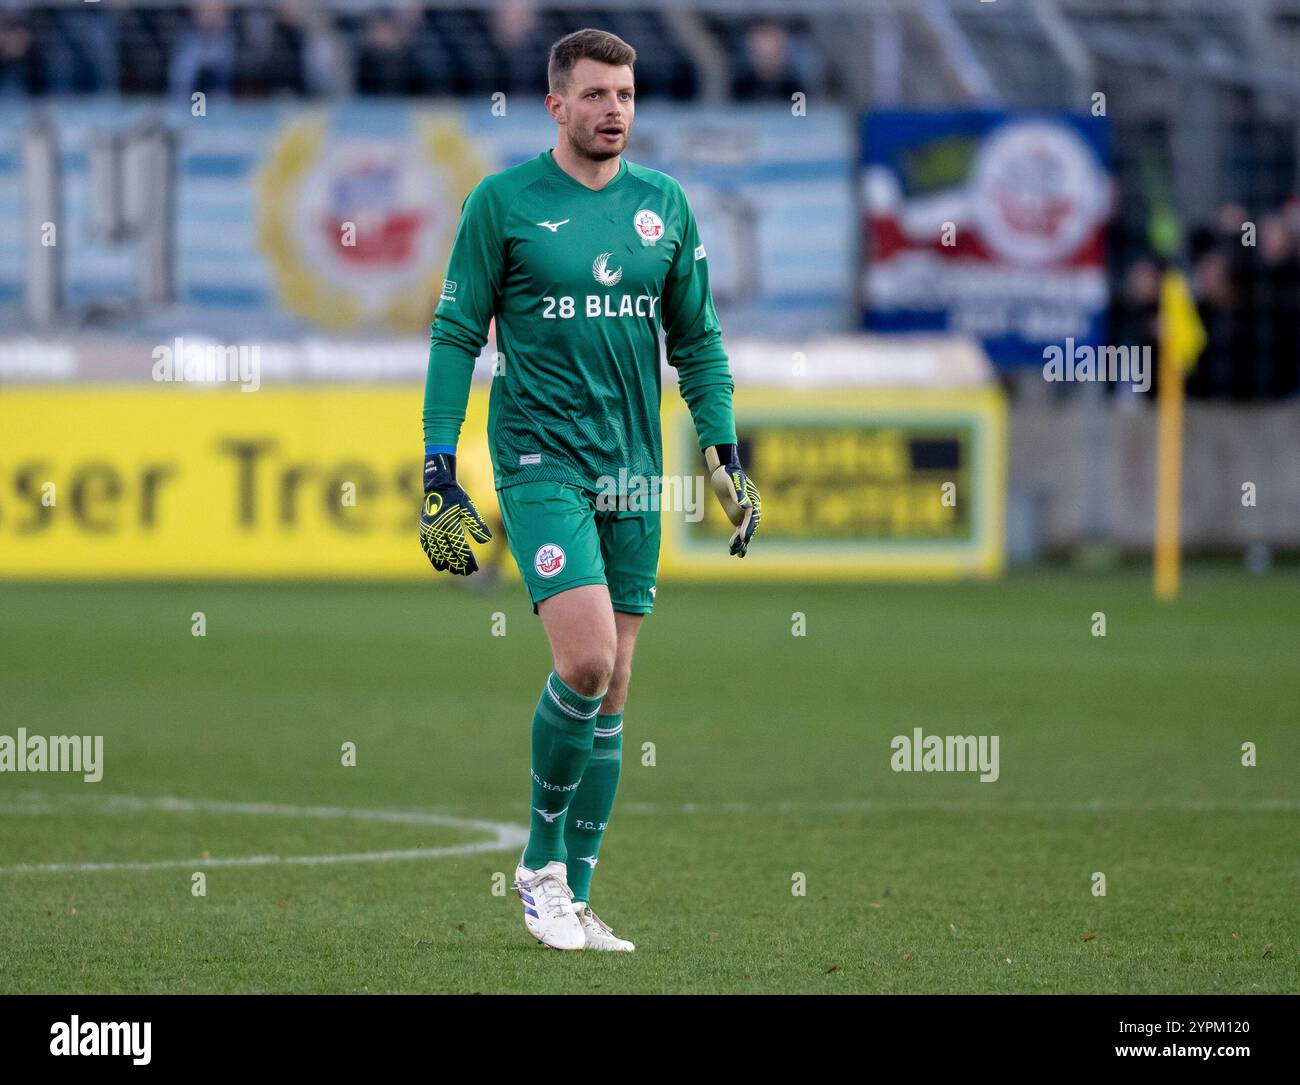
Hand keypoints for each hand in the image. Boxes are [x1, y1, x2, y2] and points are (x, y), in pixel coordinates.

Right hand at [419, 453, 491, 574]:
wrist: (438, 486)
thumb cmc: (456, 497)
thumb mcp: (469, 508)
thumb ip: (477, 524)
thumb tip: (486, 541)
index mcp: (450, 524)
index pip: (460, 547)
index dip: (468, 559)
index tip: (475, 568)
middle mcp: (437, 529)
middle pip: (449, 553)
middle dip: (458, 564)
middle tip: (467, 572)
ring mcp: (429, 531)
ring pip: (437, 553)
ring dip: (446, 564)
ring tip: (455, 572)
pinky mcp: (424, 530)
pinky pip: (428, 548)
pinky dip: (433, 557)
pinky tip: (440, 565)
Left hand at [705, 444, 760, 557]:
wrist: (722, 472)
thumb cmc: (728, 474)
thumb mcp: (732, 481)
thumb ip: (738, 493)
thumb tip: (746, 505)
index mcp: (753, 500)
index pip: (752, 517)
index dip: (749, 527)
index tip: (744, 537)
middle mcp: (752, 509)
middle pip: (750, 526)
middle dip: (744, 537)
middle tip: (738, 546)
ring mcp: (745, 515)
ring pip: (745, 531)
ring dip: (740, 542)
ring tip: (734, 553)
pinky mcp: (738, 518)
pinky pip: (739, 531)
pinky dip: (737, 541)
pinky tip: (733, 552)